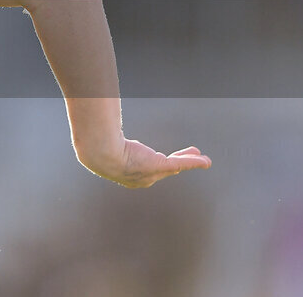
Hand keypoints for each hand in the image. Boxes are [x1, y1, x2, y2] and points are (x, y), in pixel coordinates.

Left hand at [97, 140, 211, 188]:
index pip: (148, 168)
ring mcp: (152, 174)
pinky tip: (206, 162)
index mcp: (131, 175)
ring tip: (203, 159)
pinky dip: (193, 162)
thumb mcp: (106, 142)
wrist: (102, 154)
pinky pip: (181, 164)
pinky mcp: (160, 166)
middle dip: (179, 162)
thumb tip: (97, 124)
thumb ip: (107, 135)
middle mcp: (142, 178)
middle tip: (190, 155)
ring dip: (189, 161)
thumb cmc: (98, 147)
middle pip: (165, 169)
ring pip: (175, 166)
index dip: (159, 161)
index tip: (163, 156)